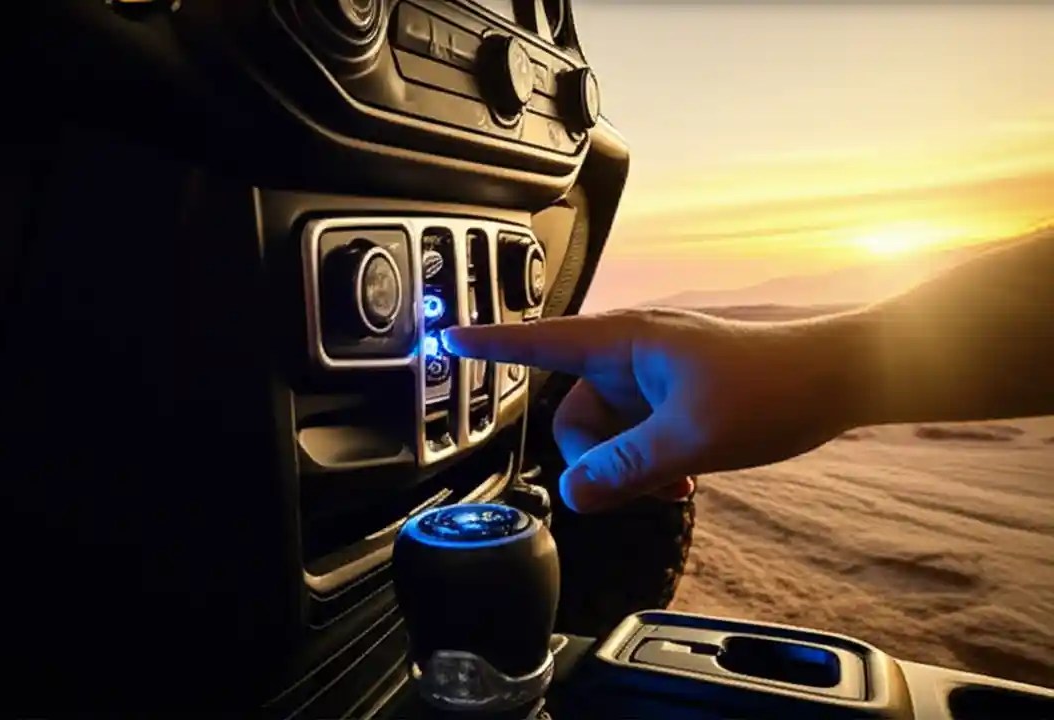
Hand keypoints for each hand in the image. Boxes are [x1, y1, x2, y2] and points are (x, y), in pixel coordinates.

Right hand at [443, 308, 849, 512]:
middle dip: (599, 458)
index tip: (446, 338)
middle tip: (641, 484)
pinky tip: (684, 475)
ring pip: (606, 433)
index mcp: (623, 342)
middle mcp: (630, 354)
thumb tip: (574, 494)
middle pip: (574, 414)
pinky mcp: (672, 395)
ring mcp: (652, 376)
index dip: (490, 345)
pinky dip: (648, 461)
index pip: (539, 343)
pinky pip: (635, 435)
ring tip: (677, 481)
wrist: (840, 376)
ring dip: (629, 466)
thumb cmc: (774, 387)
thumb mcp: (692, 438)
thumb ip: (625, 469)